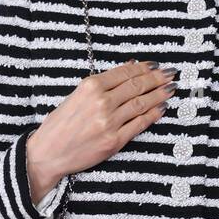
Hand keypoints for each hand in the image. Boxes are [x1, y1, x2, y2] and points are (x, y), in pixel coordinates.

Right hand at [26, 60, 176, 200]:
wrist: (48, 153)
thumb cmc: (60, 124)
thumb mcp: (77, 96)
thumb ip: (103, 83)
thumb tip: (130, 67)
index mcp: (90, 87)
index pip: (125, 73)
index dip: (144, 68)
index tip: (156, 66)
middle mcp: (101, 102)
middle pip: (137, 86)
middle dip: (157, 79)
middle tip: (170, 74)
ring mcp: (109, 122)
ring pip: (141, 104)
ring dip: (159, 95)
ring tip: (170, 89)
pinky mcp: (114, 141)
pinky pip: (139, 124)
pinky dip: (153, 115)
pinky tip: (161, 108)